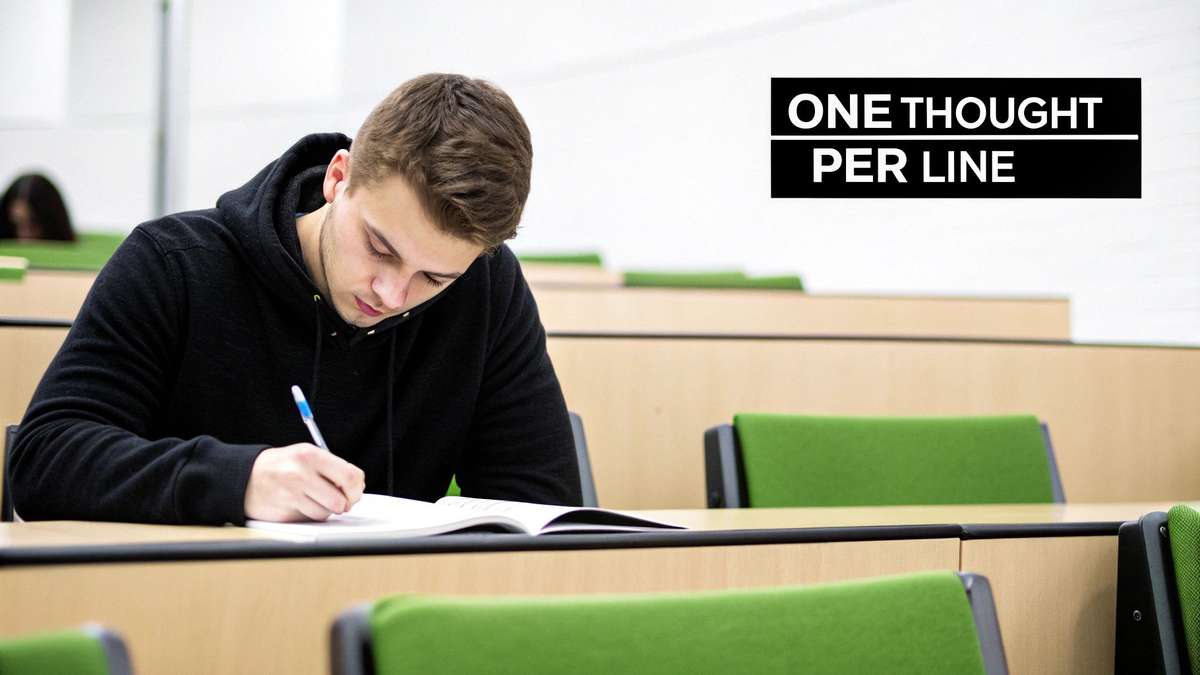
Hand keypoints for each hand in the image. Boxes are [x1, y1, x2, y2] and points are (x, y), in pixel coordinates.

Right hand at [244, 444, 365, 521]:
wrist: (245, 477)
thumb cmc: (283, 466)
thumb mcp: (307, 456)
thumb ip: (332, 469)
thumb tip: (357, 489)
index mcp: (311, 454)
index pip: (351, 476)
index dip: (356, 489)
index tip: (353, 492)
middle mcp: (301, 472)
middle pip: (341, 500)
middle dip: (344, 504)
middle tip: (339, 501)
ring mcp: (291, 493)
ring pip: (327, 512)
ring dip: (326, 510)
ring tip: (314, 499)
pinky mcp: (284, 510)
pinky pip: (311, 519)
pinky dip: (311, 515)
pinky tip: (302, 505)